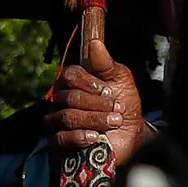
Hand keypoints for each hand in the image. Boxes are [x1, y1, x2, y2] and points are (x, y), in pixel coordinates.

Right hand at [45, 34, 147, 167]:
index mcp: (72, 82)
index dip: (89, 83)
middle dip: (97, 104)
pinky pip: (60, 138)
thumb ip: (106, 64)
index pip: (70, 76)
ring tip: (113, 123)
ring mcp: (57, 121)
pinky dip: (79, 137)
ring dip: (94, 120)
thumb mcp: (120, 81)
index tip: (109, 90)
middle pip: (69, 97)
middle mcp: (60, 100)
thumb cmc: (123, 107)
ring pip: (67, 117)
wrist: (131, 137)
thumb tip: (95, 43)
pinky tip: (95, 137)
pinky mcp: (58, 143)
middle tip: (117, 109)